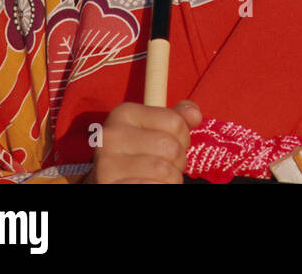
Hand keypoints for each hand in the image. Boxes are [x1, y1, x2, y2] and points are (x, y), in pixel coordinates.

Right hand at [86, 100, 201, 183]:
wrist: (109, 181)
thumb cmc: (138, 154)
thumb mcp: (154, 129)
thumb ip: (176, 118)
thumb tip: (195, 115)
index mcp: (124, 113)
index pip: (175, 122)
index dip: (182, 137)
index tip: (170, 145)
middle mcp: (111, 136)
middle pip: (171, 148)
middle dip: (178, 161)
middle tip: (165, 167)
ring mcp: (106, 163)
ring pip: (164, 171)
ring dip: (171, 179)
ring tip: (158, 178)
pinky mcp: (108, 184)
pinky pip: (152, 186)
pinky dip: (160, 187)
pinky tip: (151, 184)